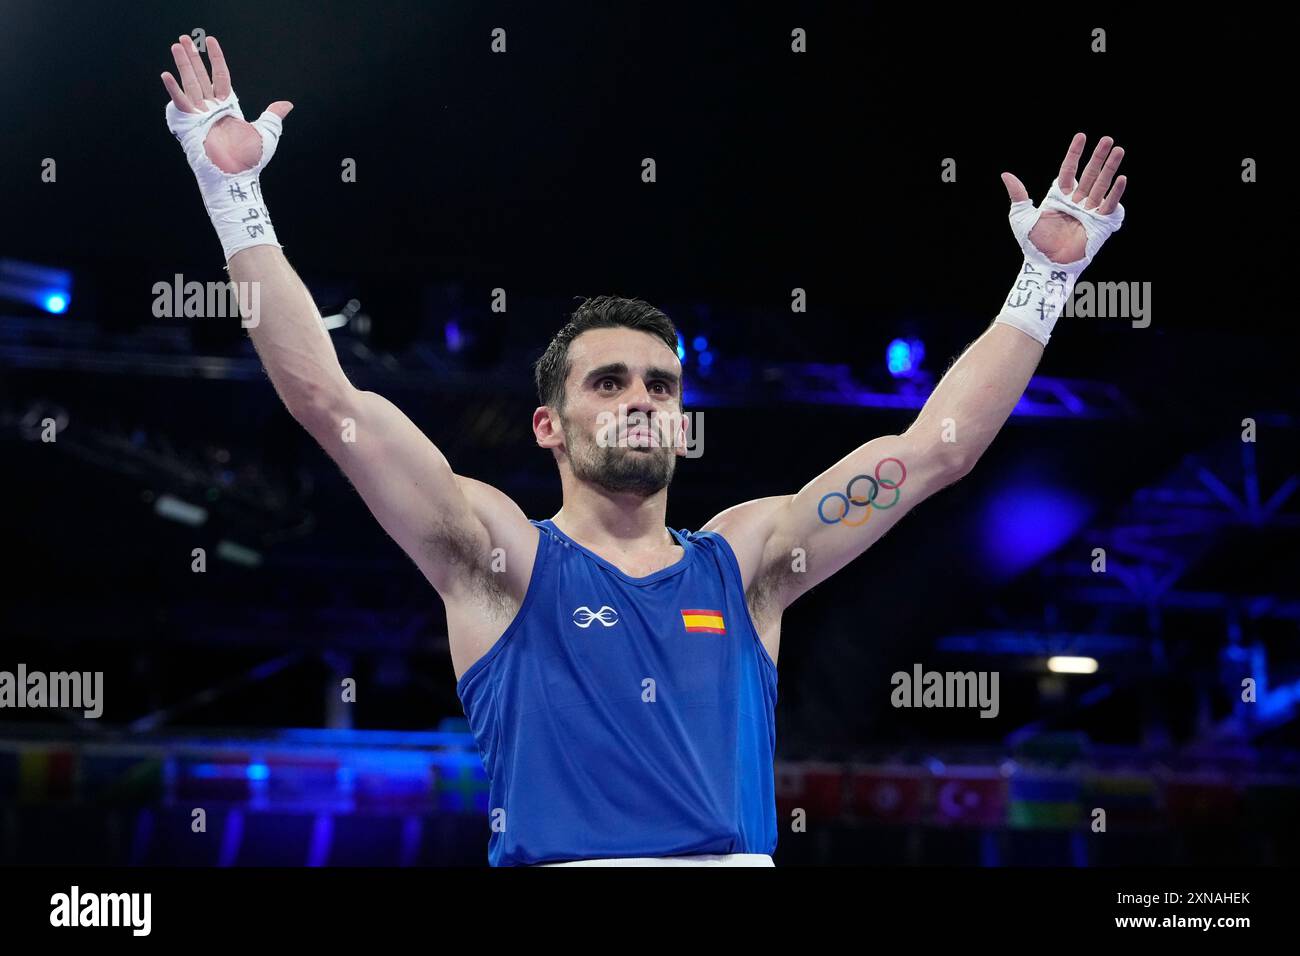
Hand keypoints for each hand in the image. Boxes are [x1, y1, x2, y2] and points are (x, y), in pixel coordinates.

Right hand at [161, 35, 291, 173]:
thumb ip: (273, 116)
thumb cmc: (251, 160)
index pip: (220, 76)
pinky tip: (166, 75)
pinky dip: (174, 90)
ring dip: (183, 64)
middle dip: (193, 57)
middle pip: (201, 76)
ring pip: (190, 84)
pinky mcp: (189, 124)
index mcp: (227, 108)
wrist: (237, 176)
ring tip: (177, 45)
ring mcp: (199, 115)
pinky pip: (180, 103)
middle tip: (185, 38)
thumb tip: (287, 104)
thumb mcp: (266, 133)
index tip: (210, 40)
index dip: (216, 58)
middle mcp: (211, 109)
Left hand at [1000, 133, 1126, 263]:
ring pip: (1101, 185)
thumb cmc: (1033, 243)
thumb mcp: (1021, 216)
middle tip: (1108, 140)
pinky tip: (1121, 178)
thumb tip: (1006, 175)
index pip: (1069, 170)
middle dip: (1099, 157)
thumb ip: (1018, 194)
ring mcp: (1089, 212)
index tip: (1081, 136)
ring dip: (1110, 168)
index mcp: (1059, 197)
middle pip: (1089, 174)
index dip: (1075, 153)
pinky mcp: (1099, 224)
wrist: (1045, 264)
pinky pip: (1109, 205)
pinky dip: (1115, 193)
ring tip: (1119, 150)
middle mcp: (1076, 202)